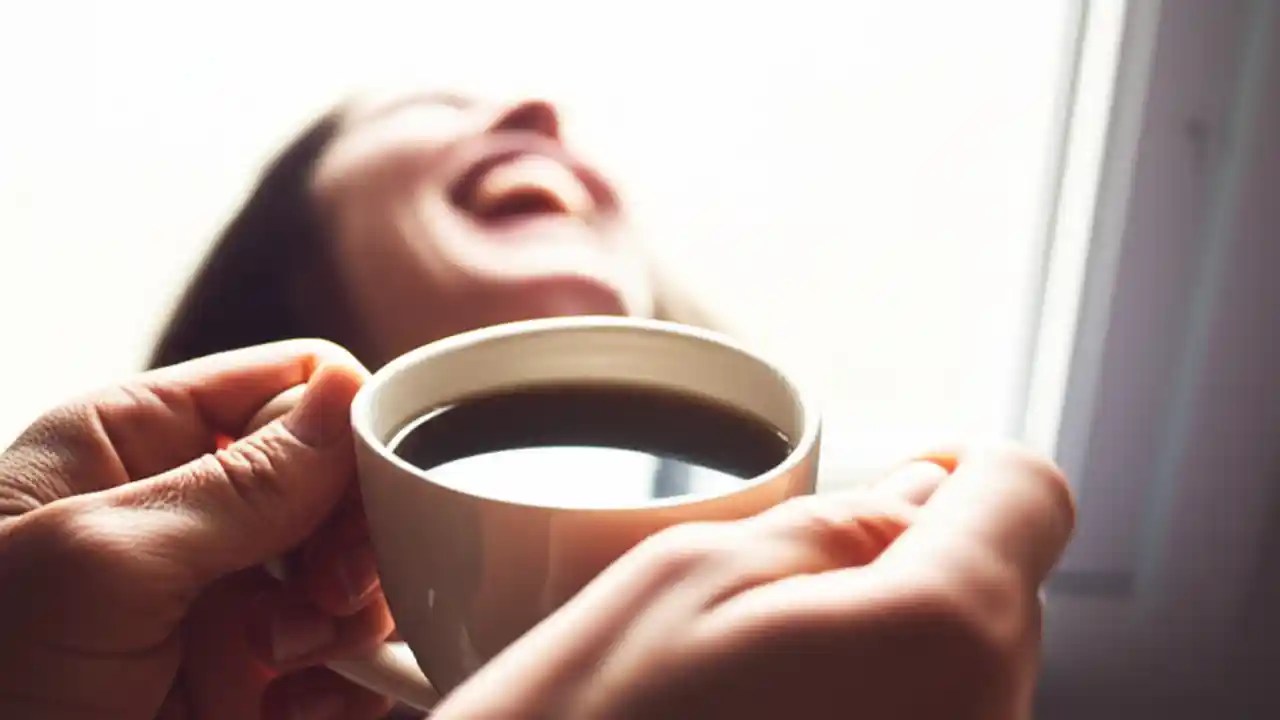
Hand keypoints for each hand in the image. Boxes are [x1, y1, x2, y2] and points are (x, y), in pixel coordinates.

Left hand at [0, 340, 395, 719]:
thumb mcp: (103, 566)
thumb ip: (239, 485)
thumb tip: (350, 393)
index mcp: (138, 440)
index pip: (291, 386)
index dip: (342, 434)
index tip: (357, 498)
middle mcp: (193, 513)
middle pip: (342, 481)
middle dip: (351, 536)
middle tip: (329, 590)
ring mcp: (226, 601)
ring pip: (357, 573)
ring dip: (346, 620)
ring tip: (284, 663)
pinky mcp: (252, 681)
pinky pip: (349, 662)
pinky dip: (347, 687)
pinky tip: (297, 710)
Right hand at [435, 444, 1074, 719]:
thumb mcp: (695, 575)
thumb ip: (836, 525)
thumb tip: (923, 495)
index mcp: (944, 635)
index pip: (1029, 497)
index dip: (969, 471)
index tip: (911, 479)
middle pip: (1001, 592)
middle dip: (916, 568)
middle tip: (786, 598)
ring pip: (968, 673)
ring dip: (893, 652)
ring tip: (765, 686)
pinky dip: (882, 711)